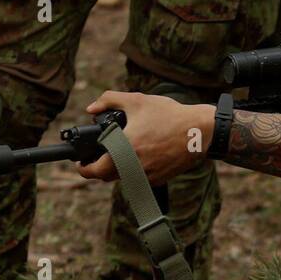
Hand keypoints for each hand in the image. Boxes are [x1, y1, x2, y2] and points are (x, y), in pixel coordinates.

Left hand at [79, 92, 213, 184]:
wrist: (199, 132)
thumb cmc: (169, 115)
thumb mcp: (137, 100)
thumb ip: (109, 100)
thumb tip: (91, 109)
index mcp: (124, 149)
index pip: (95, 170)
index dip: (83, 168)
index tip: (80, 163)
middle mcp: (133, 167)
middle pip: (106, 177)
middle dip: (99, 168)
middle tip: (95, 159)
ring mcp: (146, 175)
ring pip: (123, 178)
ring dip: (117, 169)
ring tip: (120, 153)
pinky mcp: (158, 179)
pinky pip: (138, 178)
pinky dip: (134, 170)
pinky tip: (141, 156)